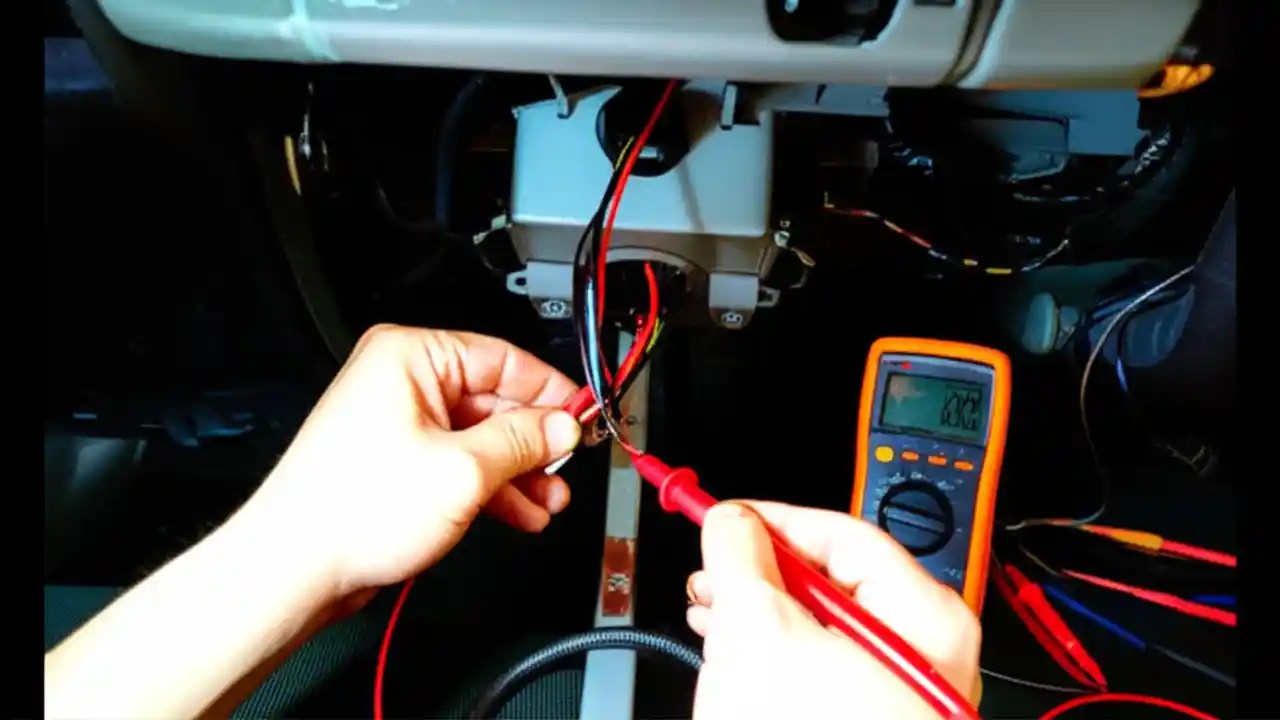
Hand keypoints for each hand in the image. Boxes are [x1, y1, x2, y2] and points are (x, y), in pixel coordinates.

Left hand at [238, 325, 581, 600]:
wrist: (296, 568)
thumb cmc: (350, 510)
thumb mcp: (464, 470)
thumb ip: (524, 441)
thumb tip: (562, 425)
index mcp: (410, 356)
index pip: (502, 357)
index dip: (549, 389)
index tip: (582, 415)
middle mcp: (401, 382)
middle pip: (493, 401)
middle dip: (535, 441)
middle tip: (567, 466)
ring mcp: (398, 424)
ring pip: (480, 438)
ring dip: (519, 471)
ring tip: (548, 500)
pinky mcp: (397, 463)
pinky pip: (459, 463)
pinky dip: (491, 487)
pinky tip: (520, 512)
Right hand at [685, 502, 981, 719]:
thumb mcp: (757, 630)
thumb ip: (742, 559)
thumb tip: (734, 523)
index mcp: (928, 623)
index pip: (847, 536)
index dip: (774, 520)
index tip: (726, 517)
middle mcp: (929, 663)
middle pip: (837, 583)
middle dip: (762, 571)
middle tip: (714, 566)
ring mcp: (902, 704)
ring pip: (825, 629)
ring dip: (760, 612)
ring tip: (712, 614)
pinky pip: (824, 671)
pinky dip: (776, 655)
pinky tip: (734, 656)